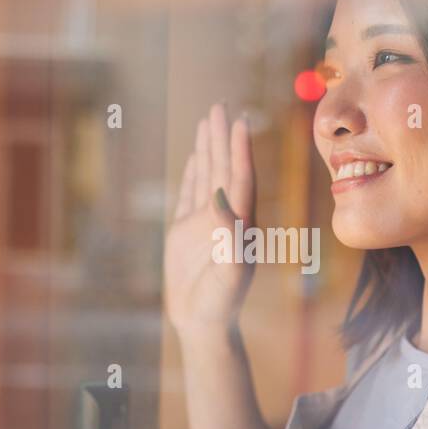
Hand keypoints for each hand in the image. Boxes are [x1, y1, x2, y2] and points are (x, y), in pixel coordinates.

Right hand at [164, 103, 256, 338]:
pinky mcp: (186, 232)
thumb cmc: (220, 303)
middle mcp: (226, 217)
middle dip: (222, 136)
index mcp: (241, 223)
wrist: (203, 324)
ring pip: (208, 175)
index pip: (241, 178)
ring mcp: (205, 222)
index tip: (241, 121)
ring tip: (208, 118)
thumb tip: (221, 198)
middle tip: (220, 105)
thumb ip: (230, 237)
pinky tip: (194, 154)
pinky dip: (193, 170)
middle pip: (224, 168)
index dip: (240, 149)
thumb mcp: (229, 272)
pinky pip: (190, 192)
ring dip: (208, 147)